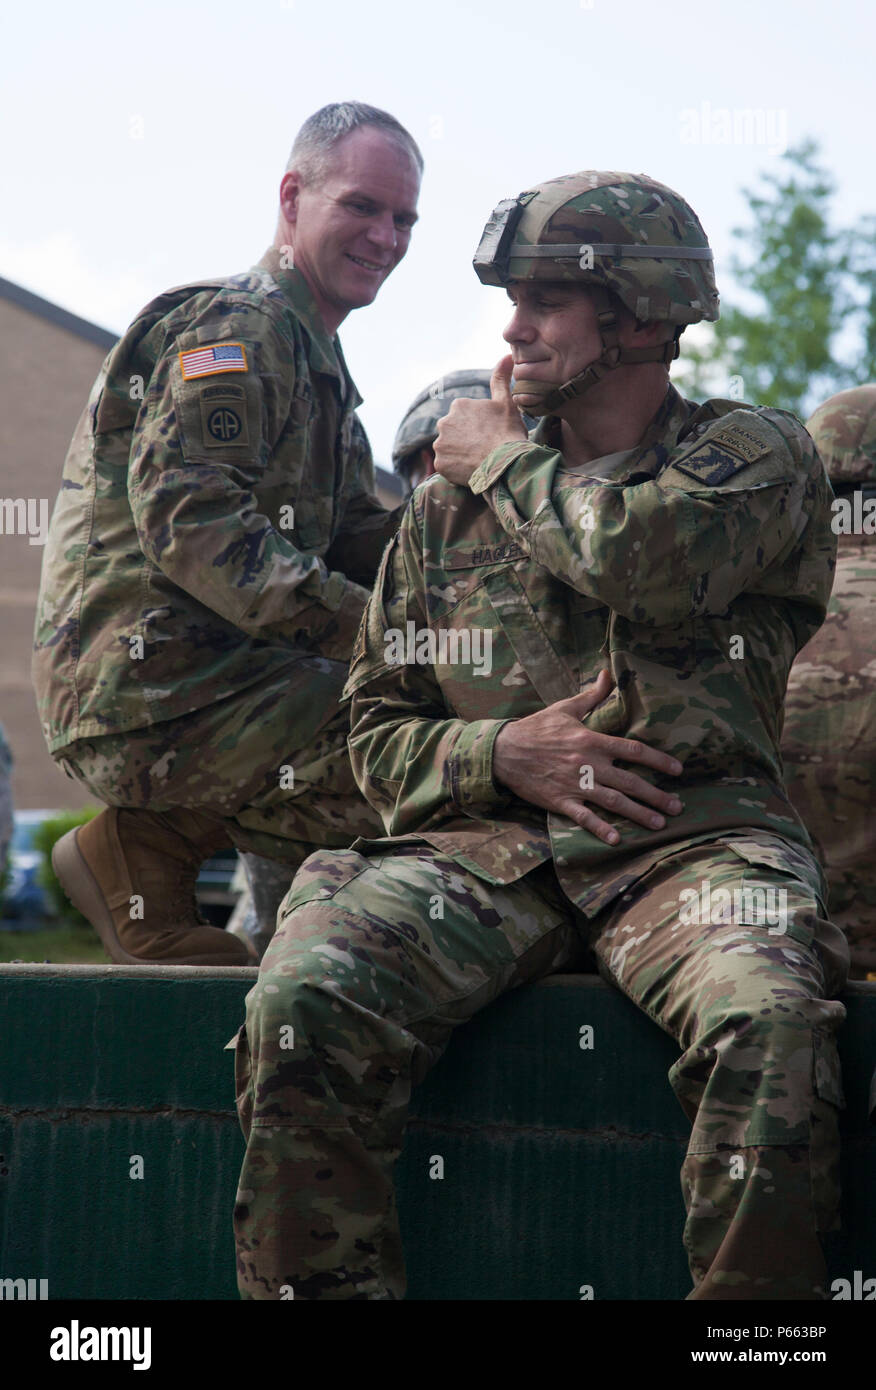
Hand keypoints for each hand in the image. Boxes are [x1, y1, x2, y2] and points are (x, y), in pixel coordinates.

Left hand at [433, 355, 527, 485]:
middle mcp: (444, 422)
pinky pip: (447, 466)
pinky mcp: (440, 464)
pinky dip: (456, 469)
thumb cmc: (508, 432)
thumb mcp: (506, 402)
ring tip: (478, 460)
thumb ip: (501, 379)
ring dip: (460, 454)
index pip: (465, 417)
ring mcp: (440, 444)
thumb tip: (506, 356)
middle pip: (455, 432)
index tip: (490, 434)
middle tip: (484, 448)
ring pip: (449, 449)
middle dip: (466, 439)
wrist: (505, 463)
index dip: (479, 427)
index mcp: (459, 405)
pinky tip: (471, 469)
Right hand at [492, 669, 683, 844]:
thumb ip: (592, 695)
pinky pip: (584, 817)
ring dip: (638, 814)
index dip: (658, 760)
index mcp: (591, 740)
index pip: (633, 750)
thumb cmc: (536, 728)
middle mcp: (587, 764)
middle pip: (629, 782)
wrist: (503, 750)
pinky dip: (600, 828)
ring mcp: (574, 784)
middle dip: (656, 795)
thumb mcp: (565, 708)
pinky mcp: (560, 801)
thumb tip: (608, 672)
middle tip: (678, 807)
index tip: (678, 769)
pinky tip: (616, 839)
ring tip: (659, 824)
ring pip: (613, 802)